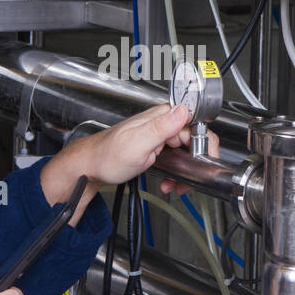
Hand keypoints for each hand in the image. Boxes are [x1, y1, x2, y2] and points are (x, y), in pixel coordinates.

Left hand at [41, 104, 219, 208]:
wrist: (91, 168)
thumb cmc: (107, 156)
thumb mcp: (137, 143)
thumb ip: (161, 127)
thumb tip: (183, 110)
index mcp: (161, 117)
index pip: (196, 126)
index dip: (203, 146)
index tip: (202, 164)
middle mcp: (162, 123)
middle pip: (195, 141)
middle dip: (194, 164)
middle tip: (185, 181)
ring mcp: (160, 136)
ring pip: (187, 153)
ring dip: (185, 172)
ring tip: (173, 185)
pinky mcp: (157, 148)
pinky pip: (176, 159)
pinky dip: (176, 174)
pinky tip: (167, 182)